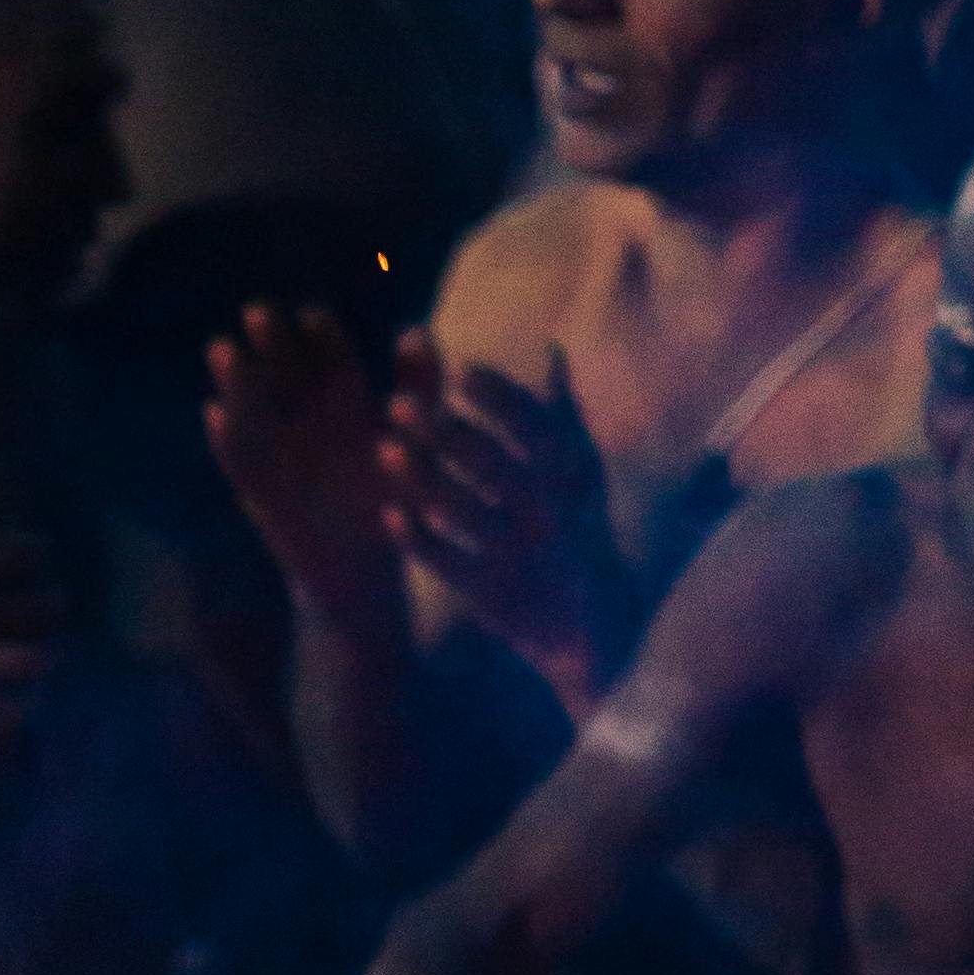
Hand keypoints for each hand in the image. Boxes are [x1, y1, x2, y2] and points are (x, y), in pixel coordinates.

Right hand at [0, 464, 62, 719]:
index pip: (30, 554)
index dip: (33, 558)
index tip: (25, 566)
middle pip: (44, 607)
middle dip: (45, 606)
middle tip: (36, 610)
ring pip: (37, 660)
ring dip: (41, 653)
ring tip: (32, 652)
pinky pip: (10, 707)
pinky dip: (19, 701)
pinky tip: (8, 692)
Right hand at [205, 300, 394, 608]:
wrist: (364, 580)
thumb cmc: (390, 506)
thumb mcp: (411, 447)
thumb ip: (419, 390)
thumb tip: (416, 329)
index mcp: (347, 411)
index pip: (333, 365)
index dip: (322, 340)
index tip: (313, 315)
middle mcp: (308, 427)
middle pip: (286, 376)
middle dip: (271, 344)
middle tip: (258, 311)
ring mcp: (280, 460)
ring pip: (254, 413)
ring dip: (237, 381)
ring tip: (223, 348)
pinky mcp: (261, 495)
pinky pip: (240, 465)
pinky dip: (226, 440)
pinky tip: (213, 412)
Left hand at [379, 334, 620, 699]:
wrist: (591, 625)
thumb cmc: (576, 528)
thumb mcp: (578, 472)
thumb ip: (559, 413)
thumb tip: (549, 349)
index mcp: (569, 478)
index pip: (537, 430)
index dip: (501, 400)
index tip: (461, 369)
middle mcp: (549, 515)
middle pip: (496, 469)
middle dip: (448, 435)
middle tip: (399, 403)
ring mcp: (521, 557)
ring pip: (467, 515)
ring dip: (423, 481)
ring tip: (382, 448)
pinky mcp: (493, 596)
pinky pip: (451, 565)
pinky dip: (420, 540)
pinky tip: (389, 513)